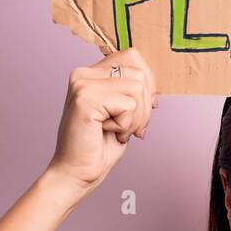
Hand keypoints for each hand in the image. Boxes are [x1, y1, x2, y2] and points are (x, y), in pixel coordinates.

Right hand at [47, 46, 157, 192]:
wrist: (76, 173)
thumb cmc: (99, 147)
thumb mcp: (123, 114)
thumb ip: (134, 93)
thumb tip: (154, 86)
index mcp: (91, 74)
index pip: (133, 57)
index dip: (147, 84)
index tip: (139, 111)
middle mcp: (83, 74)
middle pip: (140, 73)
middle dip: (145, 106)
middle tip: (128, 128)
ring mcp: (82, 84)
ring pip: (137, 88)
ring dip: (136, 118)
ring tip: (117, 131)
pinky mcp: (85, 99)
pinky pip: (129, 105)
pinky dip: (126, 125)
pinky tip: (108, 133)